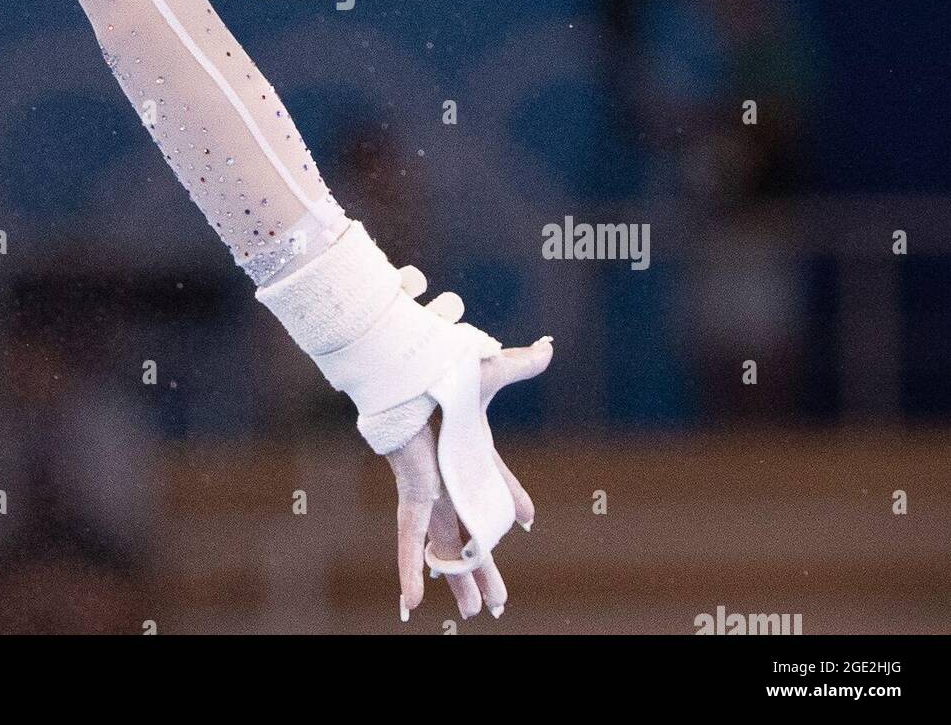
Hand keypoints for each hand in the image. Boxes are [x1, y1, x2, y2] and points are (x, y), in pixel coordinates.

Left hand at [385, 338, 553, 621]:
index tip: (527, 520)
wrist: (409, 371)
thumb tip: (550, 345)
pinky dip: (409, 569)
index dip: (511, 500)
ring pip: (445, 545)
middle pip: (472, 529)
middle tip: (499, 596)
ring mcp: (430, 486)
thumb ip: (520, 362)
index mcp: (469, 449)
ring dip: (459, 579)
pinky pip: (410, 538)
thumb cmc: (445, 368)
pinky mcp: (412, 492)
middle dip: (486, 564)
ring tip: (474, 612)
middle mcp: (449, 474)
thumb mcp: (490, 371)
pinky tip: (409, 602)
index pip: (494, 482)